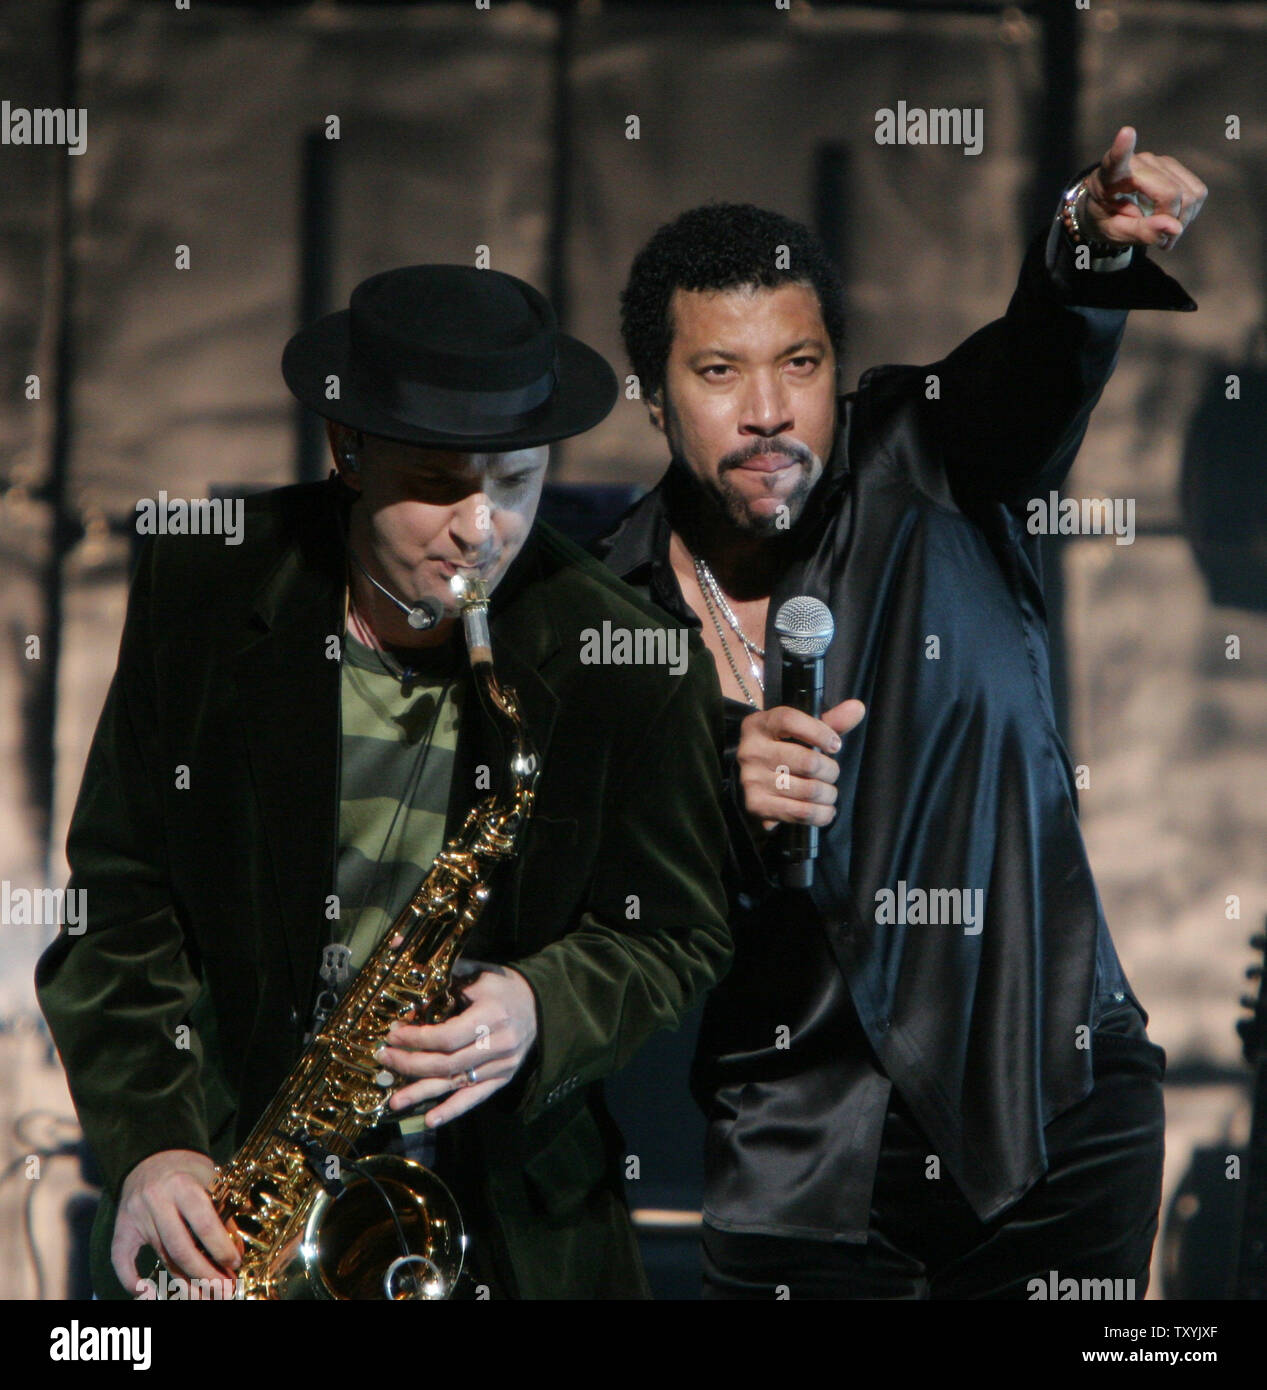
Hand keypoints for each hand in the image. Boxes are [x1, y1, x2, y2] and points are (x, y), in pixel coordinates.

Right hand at [113, 1148, 239, 1297]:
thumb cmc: (188, 1170)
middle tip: (222, 1290)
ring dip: (183, 1283)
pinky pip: (121, 1260)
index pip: (203, 1223)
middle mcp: (156, 1201)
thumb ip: (222, 1212)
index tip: (234, 1263)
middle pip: (180, 1248)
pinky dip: (132, 1280)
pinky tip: (148, 1294)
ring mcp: (136, 1216)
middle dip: (204, 1274)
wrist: (152, 1156)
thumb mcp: (211, 1180)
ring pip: (160, 1257)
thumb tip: (235, 1252)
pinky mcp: (121, 1227)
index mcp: (182, 1186)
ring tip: (202, 1298)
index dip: (220, 1247)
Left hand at [376, 959, 538, 1126]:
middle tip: (385, 1059)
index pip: (448, 1036)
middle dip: (411, 1063)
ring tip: (394, 1101)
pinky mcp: (503, 1079)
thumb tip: (413, 986)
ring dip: (422, 1092)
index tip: (394, 1035)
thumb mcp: (479, 974)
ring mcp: (502, 1065)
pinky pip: (474, 1097)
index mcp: (492, 1015)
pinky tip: (430, 1119)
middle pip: (447, 1063)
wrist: (539, 1006)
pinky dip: (451, 1110)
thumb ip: (448, 979)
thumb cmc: (503, 987)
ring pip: (455, 1083)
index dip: (417, 1039)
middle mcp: (498, 1044)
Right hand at [737, 698, 865, 832]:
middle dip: (831, 770)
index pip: (790, 721)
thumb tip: (857, 708)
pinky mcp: (757, 805)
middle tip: (831, 773)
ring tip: (828, 792)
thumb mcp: (802, 730)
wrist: (754, 778)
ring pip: (809, 790)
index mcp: (759, 725)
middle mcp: (751, 751)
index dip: (819, 732)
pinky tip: (824, 808)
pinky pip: (802, 812)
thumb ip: (831, 720)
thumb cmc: (784, 749)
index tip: (835, 744)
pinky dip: (822, 813)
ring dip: (829, 794)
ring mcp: (752, 780)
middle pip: (808, 762)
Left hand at [1083, 126, 1207, 250]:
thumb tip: (1176, 228)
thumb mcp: (1114, 233)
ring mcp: (1159, 161)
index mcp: (1109, 177)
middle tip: (1159, 242)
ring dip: (1182, 219)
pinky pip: (1198, 191)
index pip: (1116, 160)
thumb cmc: (1105, 219)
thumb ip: (1141, 232)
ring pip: (1190, 193)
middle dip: (1170, 222)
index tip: (1126, 133)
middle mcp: (1138, 162)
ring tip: (1163, 231)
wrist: (1109, 208)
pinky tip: (1172, 219)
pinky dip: (1190, 212)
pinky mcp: (1174, 166)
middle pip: (1171, 193)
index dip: (1123, 148)